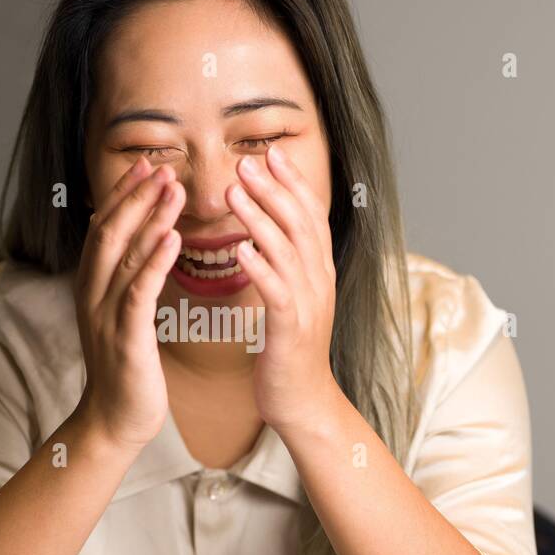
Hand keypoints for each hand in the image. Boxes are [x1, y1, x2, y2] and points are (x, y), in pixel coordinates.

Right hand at [73, 156, 184, 448]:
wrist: (115, 421)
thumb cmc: (127, 369)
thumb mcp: (121, 316)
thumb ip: (127, 281)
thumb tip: (142, 245)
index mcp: (92, 287)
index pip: (104, 228)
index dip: (123, 195)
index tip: (147, 166)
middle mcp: (92, 295)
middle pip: (110, 232)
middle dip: (136, 196)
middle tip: (163, 166)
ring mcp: (105, 315)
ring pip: (125, 256)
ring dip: (150, 218)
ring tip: (174, 189)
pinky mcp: (124, 338)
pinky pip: (139, 292)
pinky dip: (155, 262)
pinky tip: (174, 238)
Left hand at [227, 143, 341, 435]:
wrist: (303, 401)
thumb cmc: (289, 351)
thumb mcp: (291, 299)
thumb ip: (284, 265)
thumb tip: (263, 233)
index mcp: (319, 271)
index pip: (309, 215)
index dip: (292, 182)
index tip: (271, 153)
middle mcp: (318, 281)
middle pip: (300, 224)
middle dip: (274, 188)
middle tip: (248, 160)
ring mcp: (308, 304)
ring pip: (287, 251)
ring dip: (260, 218)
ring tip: (235, 191)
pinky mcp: (291, 329)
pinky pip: (276, 291)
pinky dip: (260, 267)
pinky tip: (240, 250)